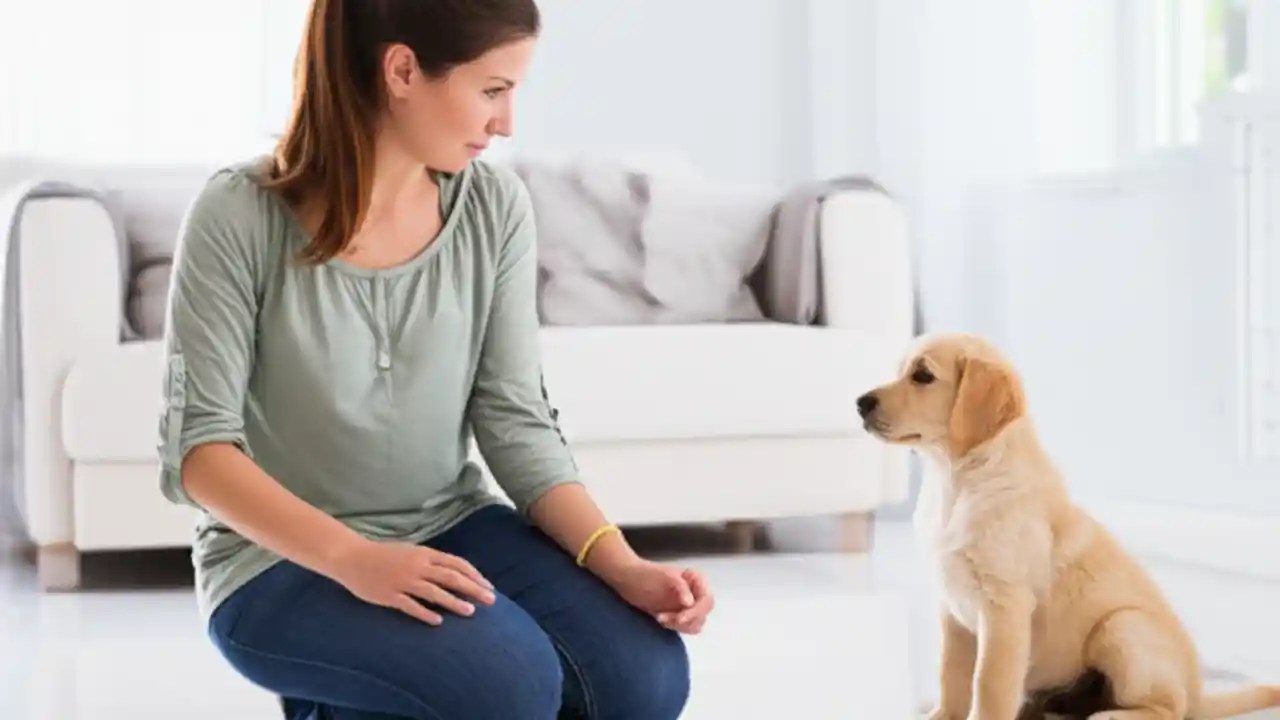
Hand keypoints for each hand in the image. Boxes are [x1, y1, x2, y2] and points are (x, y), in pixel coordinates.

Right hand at [330, 538, 496, 625]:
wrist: (352, 557)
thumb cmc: (385, 555)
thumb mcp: (411, 552)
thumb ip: (431, 562)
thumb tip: (455, 574)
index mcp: (424, 554)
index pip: (456, 564)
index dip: (474, 575)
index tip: (488, 586)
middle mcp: (417, 566)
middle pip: (451, 578)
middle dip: (473, 589)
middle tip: (490, 600)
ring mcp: (403, 581)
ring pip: (434, 592)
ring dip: (454, 602)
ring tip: (470, 612)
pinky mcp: (390, 595)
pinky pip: (411, 606)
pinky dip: (425, 613)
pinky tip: (438, 622)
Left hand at [601, 559, 714, 633]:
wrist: (626, 579)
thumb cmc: (645, 574)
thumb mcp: (664, 577)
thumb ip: (680, 587)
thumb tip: (689, 602)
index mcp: (696, 580)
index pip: (706, 601)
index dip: (696, 612)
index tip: (680, 618)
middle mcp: (695, 593)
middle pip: (701, 615)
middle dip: (685, 619)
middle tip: (664, 618)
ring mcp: (686, 605)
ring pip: (694, 624)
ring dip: (678, 625)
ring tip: (659, 617)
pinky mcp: (676, 615)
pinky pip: (683, 627)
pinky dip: (673, 626)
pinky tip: (658, 618)